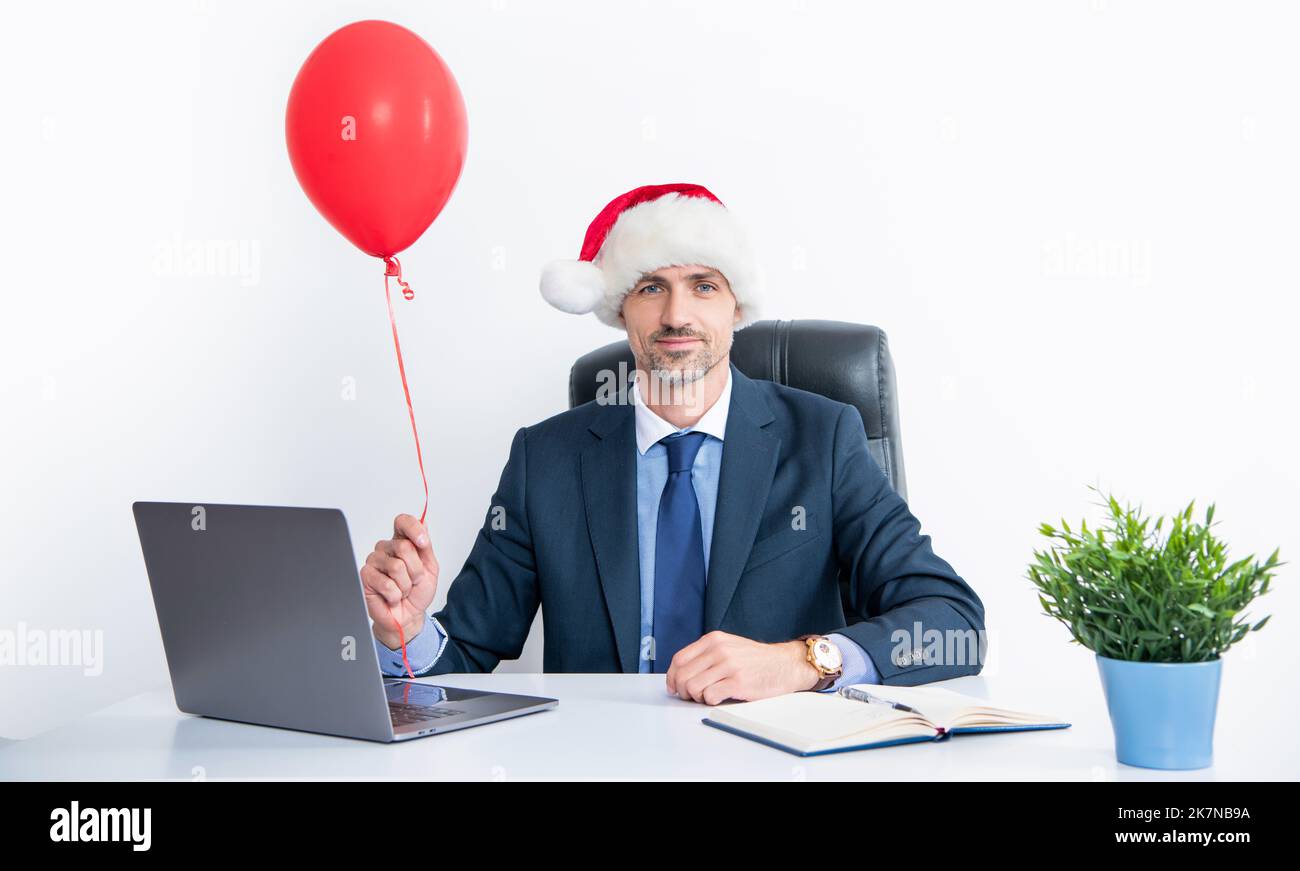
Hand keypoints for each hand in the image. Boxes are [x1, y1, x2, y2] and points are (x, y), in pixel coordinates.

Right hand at [361, 513, 439, 649]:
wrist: (407, 617)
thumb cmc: (417, 593)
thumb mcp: (430, 568)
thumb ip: (426, 546)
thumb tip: (423, 521)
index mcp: (401, 542)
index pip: (402, 522)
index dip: (414, 530)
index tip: (424, 544)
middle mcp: (386, 549)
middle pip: (404, 547)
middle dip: (416, 570)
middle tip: (413, 581)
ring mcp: (374, 561)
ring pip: (396, 567)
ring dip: (406, 585)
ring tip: (402, 590)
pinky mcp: (365, 576)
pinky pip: (386, 584)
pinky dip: (395, 595)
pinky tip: (392, 597)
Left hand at [664, 631, 820, 704]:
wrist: (785, 664)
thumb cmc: (756, 659)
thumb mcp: (728, 646)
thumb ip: (706, 655)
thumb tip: (680, 675)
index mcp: (713, 640)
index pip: (679, 659)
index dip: (672, 677)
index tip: (674, 687)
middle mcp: (719, 650)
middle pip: (683, 675)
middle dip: (683, 691)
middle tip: (692, 696)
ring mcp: (729, 665)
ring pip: (693, 687)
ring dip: (697, 698)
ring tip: (708, 696)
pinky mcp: (738, 682)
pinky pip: (709, 697)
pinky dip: (710, 702)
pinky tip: (719, 698)